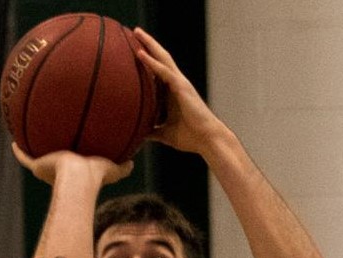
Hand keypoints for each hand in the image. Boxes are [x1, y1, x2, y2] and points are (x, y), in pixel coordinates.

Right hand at [11, 143, 132, 186]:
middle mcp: (58, 172)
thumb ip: (123, 168)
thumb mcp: (113, 169)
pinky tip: (13, 142)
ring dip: (32, 150)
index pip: (71, 166)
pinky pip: (24, 157)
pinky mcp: (36, 166)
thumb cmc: (96, 176)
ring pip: (36, 158)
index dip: (71, 161)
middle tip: (49, 145)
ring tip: (27, 139)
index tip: (70, 153)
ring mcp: (45, 168)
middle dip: (51, 155)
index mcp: (74, 173)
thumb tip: (133, 163)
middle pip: (52, 162)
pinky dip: (18, 151)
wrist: (79, 177)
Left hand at [133, 27, 230, 155]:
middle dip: (148, 44)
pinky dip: (152, 62)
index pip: (158, 70)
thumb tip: (139, 135)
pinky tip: (141, 54)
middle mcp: (177, 84)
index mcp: (173, 92)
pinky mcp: (182, 88)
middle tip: (135, 31)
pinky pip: (164, 72)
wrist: (208, 140)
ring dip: (149, 45)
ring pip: (163, 58)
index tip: (133, 47)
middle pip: (160, 58)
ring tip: (136, 32)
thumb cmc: (190, 137)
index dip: (148, 58)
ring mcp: (180, 84)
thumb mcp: (165, 134)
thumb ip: (153, 131)